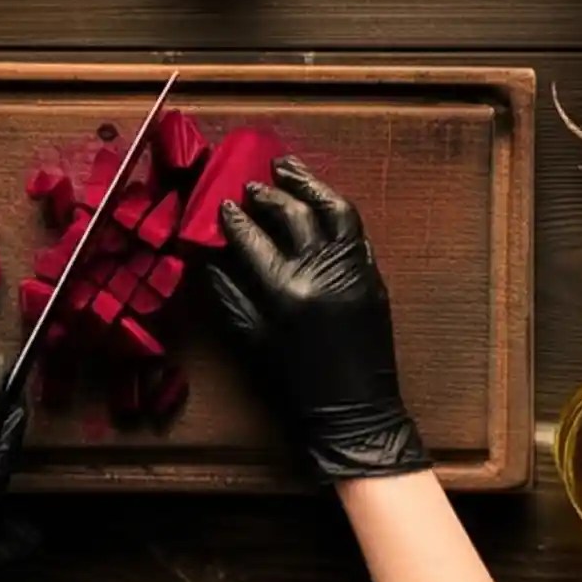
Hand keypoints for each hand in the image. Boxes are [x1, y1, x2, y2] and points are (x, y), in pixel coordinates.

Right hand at [206, 156, 428, 480]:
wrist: (353, 413)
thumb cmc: (293, 385)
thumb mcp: (249, 341)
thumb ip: (227, 295)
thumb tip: (208, 257)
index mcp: (284, 291)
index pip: (252, 239)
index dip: (233, 219)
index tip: (222, 205)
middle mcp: (320, 272)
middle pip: (292, 215)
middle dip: (268, 195)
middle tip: (251, 185)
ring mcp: (352, 270)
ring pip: (332, 210)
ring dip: (308, 184)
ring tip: (288, 169)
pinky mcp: (372, 275)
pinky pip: (355, 229)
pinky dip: (336, 207)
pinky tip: (321, 199)